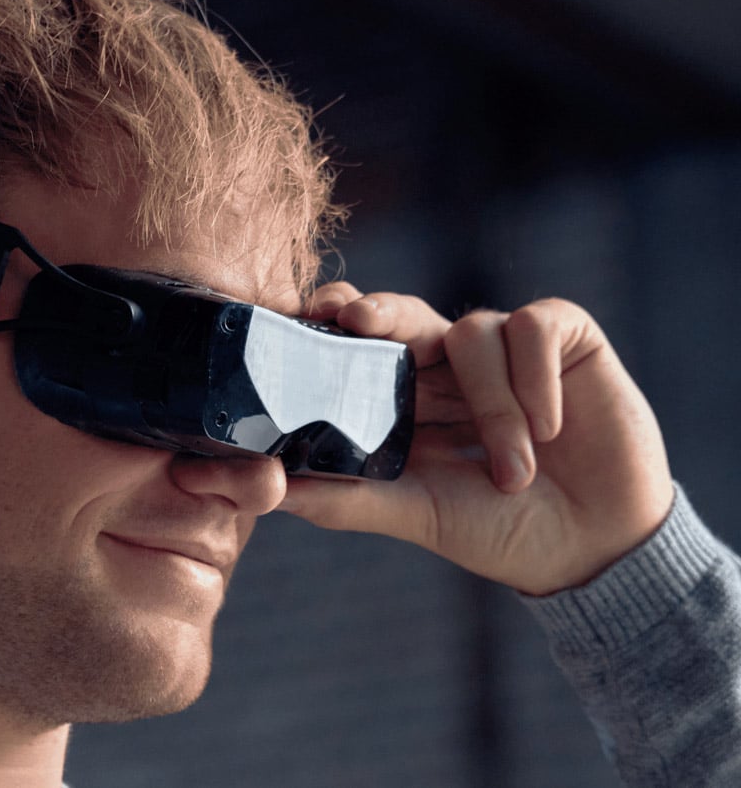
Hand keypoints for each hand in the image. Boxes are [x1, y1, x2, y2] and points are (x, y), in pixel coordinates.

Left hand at [280, 283, 674, 594]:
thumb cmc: (496, 528)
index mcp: (403, 393)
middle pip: (400, 312)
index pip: (359, 339)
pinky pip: (533, 327)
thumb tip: (267, 491)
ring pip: (471, 333)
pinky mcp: (566, 337)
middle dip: (378, 311)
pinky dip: (535, 380)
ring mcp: (505, 346)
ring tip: (515, 474)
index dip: (333, 318)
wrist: (593, 550)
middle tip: (356, 320)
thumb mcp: (415, 513)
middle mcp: (447, 361)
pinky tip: (551, 429)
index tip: (309, 314)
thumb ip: (345, 499)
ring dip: (492, 407)